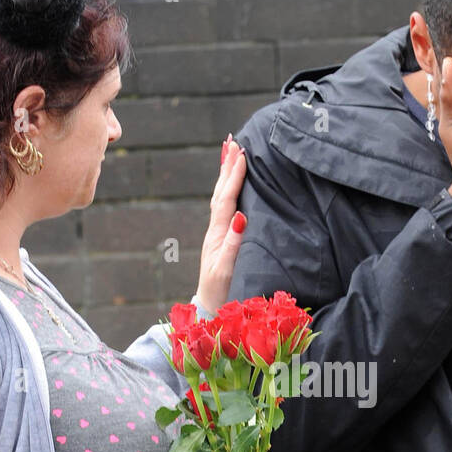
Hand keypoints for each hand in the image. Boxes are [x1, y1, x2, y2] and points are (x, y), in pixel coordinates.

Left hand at [194, 135, 248, 315]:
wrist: (210, 309)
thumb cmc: (222, 293)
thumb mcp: (227, 271)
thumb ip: (233, 245)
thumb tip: (241, 217)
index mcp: (218, 235)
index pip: (226, 200)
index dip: (233, 177)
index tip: (241, 154)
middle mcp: (215, 230)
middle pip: (220, 192)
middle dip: (227, 167)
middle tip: (233, 142)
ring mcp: (218, 234)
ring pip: (221, 197)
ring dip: (226, 174)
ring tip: (231, 153)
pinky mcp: (222, 239)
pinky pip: (225, 207)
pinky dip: (229, 190)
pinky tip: (232, 183)